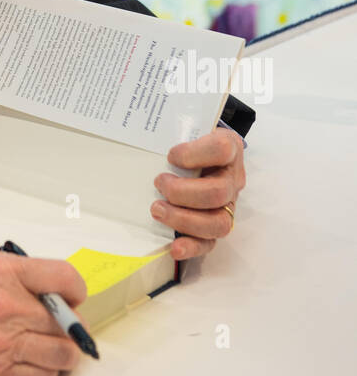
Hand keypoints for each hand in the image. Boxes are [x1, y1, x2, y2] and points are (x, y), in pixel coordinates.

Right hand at [0, 246, 88, 375]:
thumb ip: (15, 272)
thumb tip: (48, 286)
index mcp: (2, 272)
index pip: (65, 279)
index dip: (76, 289)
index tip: (73, 295)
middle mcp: (5, 307)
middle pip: (68, 322)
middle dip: (71, 322)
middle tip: (63, 322)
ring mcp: (0, 343)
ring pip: (62, 354)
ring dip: (64, 350)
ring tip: (54, 344)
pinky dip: (46, 371)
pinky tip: (35, 360)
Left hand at [151, 127, 245, 261]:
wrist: (202, 150)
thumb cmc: (192, 139)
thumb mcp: (188, 127)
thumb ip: (175, 132)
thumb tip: (144, 142)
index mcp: (229, 148)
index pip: (222, 149)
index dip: (195, 154)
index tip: (171, 155)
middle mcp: (233, 178)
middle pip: (219, 192)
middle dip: (183, 192)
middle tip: (159, 183)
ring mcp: (228, 204)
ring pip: (218, 222)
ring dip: (183, 219)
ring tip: (157, 209)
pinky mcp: (216, 225)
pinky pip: (210, 243)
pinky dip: (191, 247)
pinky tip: (174, 247)